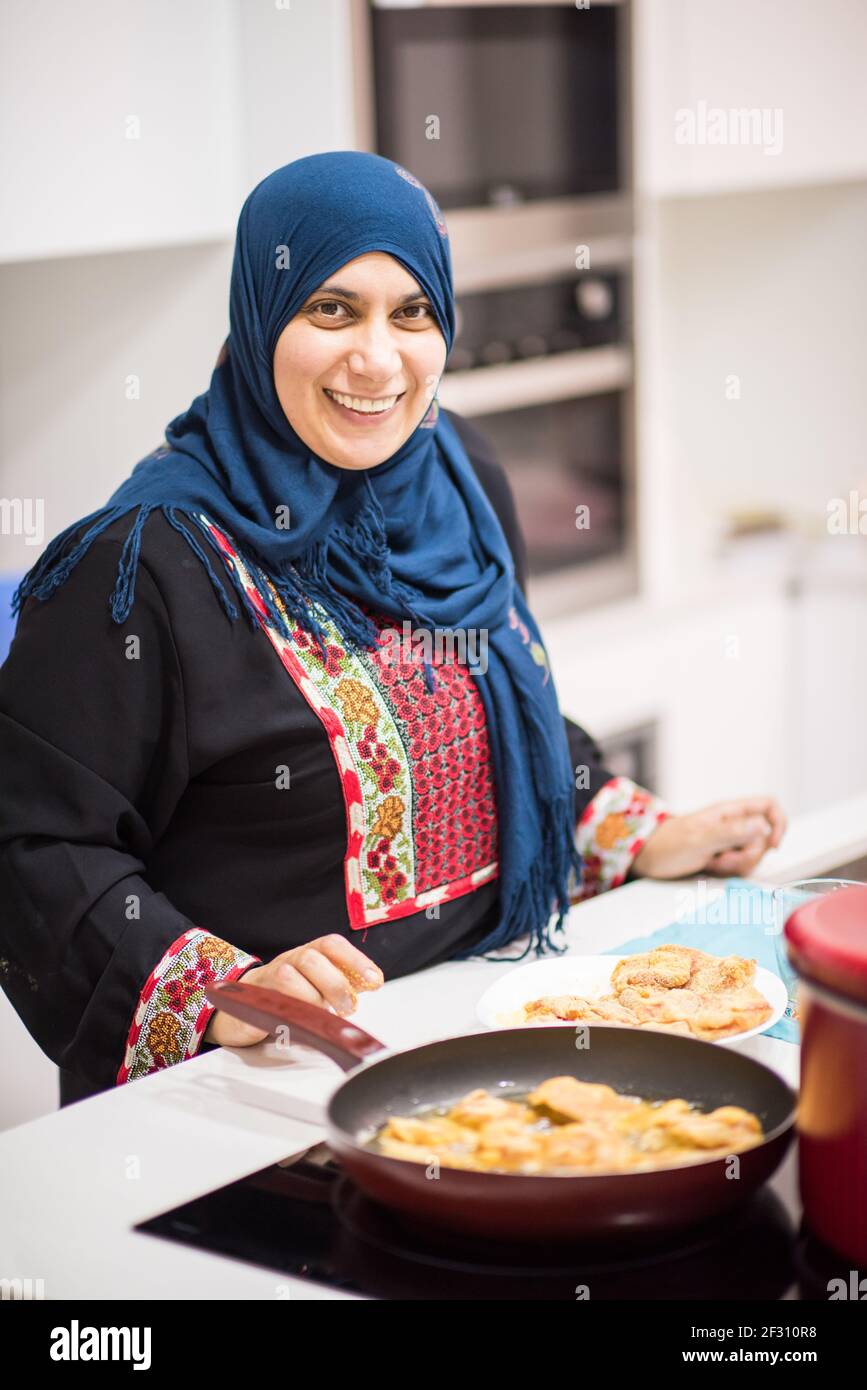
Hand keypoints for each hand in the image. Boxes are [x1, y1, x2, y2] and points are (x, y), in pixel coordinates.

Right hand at [204, 935, 383, 1048]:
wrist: (242, 1007)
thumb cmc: (289, 997)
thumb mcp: (319, 987)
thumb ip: (343, 983)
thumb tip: (372, 983)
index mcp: (309, 953)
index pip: (332, 945)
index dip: (355, 959)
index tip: (375, 980)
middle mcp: (289, 960)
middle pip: (311, 958)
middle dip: (335, 983)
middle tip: (348, 1006)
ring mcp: (268, 977)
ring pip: (289, 976)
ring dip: (311, 998)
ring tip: (323, 1016)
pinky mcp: (252, 998)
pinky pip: (269, 1001)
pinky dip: (289, 1012)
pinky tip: (301, 1023)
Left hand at [631, 796, 786, 880]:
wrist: (648, 857)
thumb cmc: (667, 843)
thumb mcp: (699, 839)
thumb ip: (730, 832)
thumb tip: (762, 826)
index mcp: (730, 811)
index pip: (768, 806)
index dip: (778, 823)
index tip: (772, 844)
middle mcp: (733, 824)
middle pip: (764, 839)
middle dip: (748, 855)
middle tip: (721, 857)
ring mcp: (729, 841)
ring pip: (753, 856)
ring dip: (736, 865)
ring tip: (711, 861)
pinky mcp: (723, 857)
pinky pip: (740, 867)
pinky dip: (729, 871)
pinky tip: (710, 867)